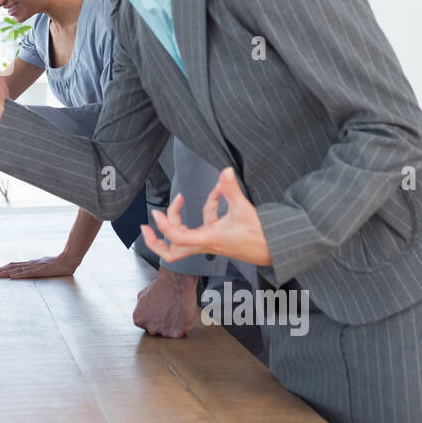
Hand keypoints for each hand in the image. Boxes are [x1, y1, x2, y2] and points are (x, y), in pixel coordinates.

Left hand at [0, 250, 81, 279]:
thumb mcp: (44, 266)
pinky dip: (19, 275)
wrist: (67, 260)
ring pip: (16, 270)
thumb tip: (29, 272)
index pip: (13, 265)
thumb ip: (36, 268)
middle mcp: (30, 264)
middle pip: (11, 266)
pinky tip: (12, 277)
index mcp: (30, 263)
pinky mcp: (40, 271)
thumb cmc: (57, 264)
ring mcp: (34, 267)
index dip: (3, 268)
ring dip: (5, 273)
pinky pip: (28, 273)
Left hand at [132, 269, 199, 337]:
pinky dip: (182, 326)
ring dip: (172, 325)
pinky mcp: (178, 332)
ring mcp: (164, 332)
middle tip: (168, 311)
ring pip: (168, 333)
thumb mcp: (142, 295)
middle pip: (156, 330)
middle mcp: (150, 328)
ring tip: (175, 311)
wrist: (176, 283)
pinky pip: (180, 333)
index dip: (153, 317)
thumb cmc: (161, 287)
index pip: (145, 324)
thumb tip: (142, 312)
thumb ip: (140, 307)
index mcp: (139, 320)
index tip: (159, 311)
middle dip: (161, 322)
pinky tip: (181, 314)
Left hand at [140, 167, 270, 266]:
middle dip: (156, 241)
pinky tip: (218, 191)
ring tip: (181, 198)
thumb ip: (231, 190)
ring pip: (185, 236)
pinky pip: (205, 223)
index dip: (163, 226)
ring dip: (179, 218)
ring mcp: (210, 241)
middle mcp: (205, 243)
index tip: (155, 214)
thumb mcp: (244, 209)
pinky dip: (208, 207)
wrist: (275, 250)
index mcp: (208, 239)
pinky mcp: (218, 237)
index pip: (176, 238)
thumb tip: (225, 171)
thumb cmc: (260, 235)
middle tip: (147, 225)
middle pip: (172, 251)